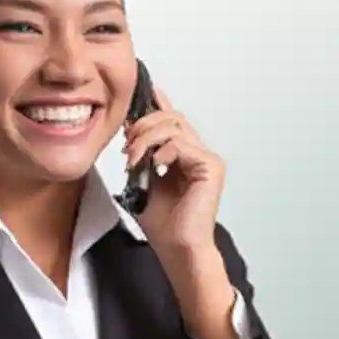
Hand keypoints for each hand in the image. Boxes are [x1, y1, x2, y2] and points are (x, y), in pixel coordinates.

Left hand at [122, 88, 225, 254]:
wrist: (177, 248)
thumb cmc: (164, 224)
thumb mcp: (142, 180)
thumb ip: (141, 155)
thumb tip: (129, 132)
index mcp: (184, 155)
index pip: (172, 120)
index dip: (158, 103)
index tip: (145, 90)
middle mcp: (199, 153)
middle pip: (172, 117)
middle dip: (144, 124)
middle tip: (127, 143)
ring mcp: (207, 159)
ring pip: (175, 126)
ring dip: (148, 138)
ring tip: (134, 158)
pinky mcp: (211, 167)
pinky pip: (183, 144)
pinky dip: (164, 152)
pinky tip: (155, 166)